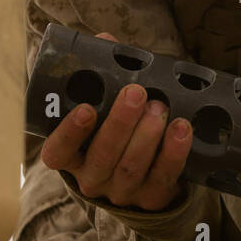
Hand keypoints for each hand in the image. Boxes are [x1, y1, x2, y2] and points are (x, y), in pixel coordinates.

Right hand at [40, 32, 193, 210]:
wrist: (147, 172)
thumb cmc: (119, 128)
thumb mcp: (105, 104)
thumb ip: (103, 74)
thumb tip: (105, 40)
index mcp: (73, 156)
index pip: (58, 152)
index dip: (69, 133)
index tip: (86, 108)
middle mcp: (92, 178)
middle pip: (102, 156)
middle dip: (120, 123)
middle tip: (136, 93)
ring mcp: (122, 192)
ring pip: (131, 167)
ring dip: (148, 134)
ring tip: (161, 106)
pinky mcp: (152, 200)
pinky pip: (162, 178)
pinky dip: (174, 152)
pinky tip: (182, 129)